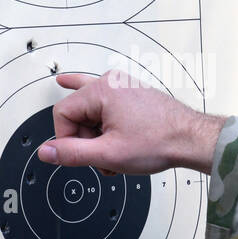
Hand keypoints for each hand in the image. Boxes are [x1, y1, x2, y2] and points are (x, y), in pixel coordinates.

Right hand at [38, 70, 224, 174]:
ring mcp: (121, 86)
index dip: (67, 139)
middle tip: (105, 156)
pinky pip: (103, 103)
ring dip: (99, 137)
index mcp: (101, 91)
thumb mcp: (109, 154)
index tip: (82, 155)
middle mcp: (109, 82)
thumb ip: (72, 153)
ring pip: (91, 112)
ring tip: (117, 151)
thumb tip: (46, 152)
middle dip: (87, 140)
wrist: (191, 139)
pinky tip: (66, 81)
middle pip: (76, 113)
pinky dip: (96, 112)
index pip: (61, 113)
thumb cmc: (160, 141)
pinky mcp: (129, 94)